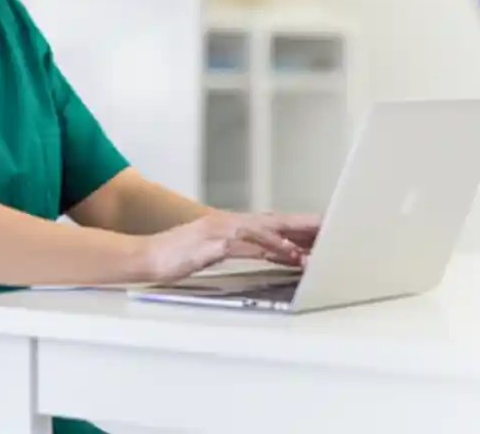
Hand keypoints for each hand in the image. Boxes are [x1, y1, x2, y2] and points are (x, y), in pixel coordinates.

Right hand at [148, 210, 321, 282]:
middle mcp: (231, 222)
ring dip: (293, 239)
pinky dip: (270, 249)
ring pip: (267, 231)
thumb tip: (271, 255)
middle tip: (334, 228)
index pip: (274, 223)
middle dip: (306, 225)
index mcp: (233, 225)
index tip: (325, 229)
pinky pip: (248, 246)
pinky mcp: (214, 243)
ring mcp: (223, 230)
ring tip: (317, 248)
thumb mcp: (215, 252)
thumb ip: (243, 250)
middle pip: (277, 221)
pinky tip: (286, 255)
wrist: (146, 256)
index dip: (300, 226)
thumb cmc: (177, 257)